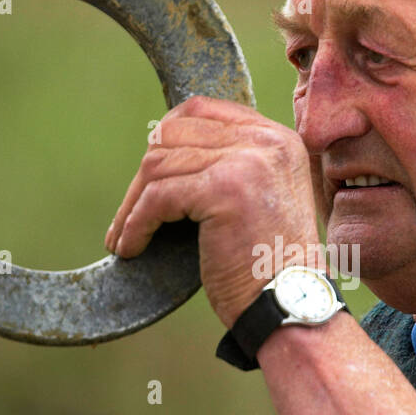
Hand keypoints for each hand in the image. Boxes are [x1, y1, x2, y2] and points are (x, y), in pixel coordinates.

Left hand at [104, 95, 321, 327]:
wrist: (291, 304)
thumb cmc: (270, 267)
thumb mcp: (260, 200)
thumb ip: (231, 167)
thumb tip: (164, 152)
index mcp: (278, 139)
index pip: (203, 110)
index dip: (165, 137)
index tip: (148, 175)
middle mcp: (267, 141)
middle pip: (174, 133)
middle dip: (143, 176)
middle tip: (129, 214)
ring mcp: (248, 162)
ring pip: (159, 165)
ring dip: (132, 205)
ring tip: (124, 237)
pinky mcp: (225, 190)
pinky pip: (158, 198)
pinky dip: (134, 224)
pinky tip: (130, 248)